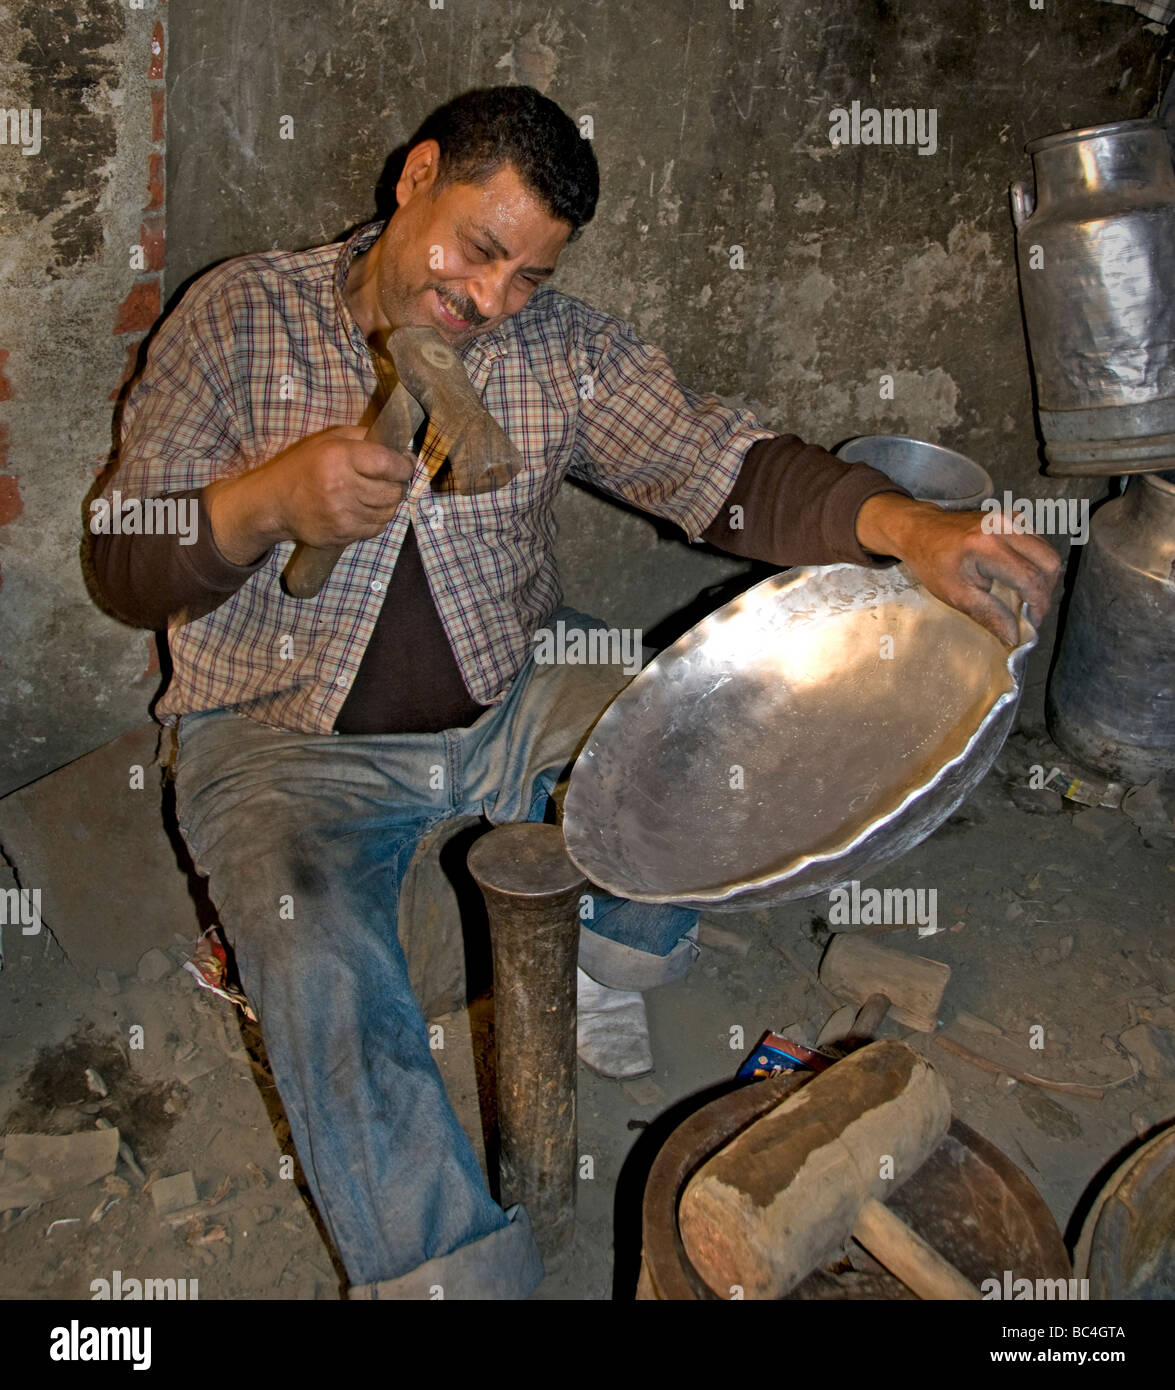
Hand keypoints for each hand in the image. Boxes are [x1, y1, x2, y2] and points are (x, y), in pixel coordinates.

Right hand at [206, 426, 414, 563]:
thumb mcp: (329, 440)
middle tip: (390, 480)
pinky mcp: (342, 534)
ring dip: (387, 503)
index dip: (404, 466)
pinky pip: (376, 527)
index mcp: (338, 457)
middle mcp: (340, 487)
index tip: (404, 464)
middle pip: (393, 491)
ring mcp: (341, 514)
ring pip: (388, 512)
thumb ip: (362, 437)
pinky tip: (363, 508)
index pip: (388, 464)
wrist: (275, 503)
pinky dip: (376, 518)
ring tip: (374, 494)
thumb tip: (397, 445)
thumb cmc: (304, 467)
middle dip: (397, 485)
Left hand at [855, 494, 1061, 644]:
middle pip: (1049, 562)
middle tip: (1030, 611)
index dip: (1037, 604)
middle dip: (1045, 591)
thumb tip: (1015, 637)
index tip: (1032, 623)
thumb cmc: (933, 563)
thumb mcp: (956, 595)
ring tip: (1024, 596)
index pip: (1029, 578)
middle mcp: (1004, 526)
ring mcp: (1011, 518)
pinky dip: (1036, 564)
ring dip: (1043, 578)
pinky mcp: (1014, 517)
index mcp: (987, 546)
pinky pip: (1039, 544)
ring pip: (1048, 552)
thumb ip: (990, 615)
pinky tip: (1019, 578)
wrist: (921, 531)